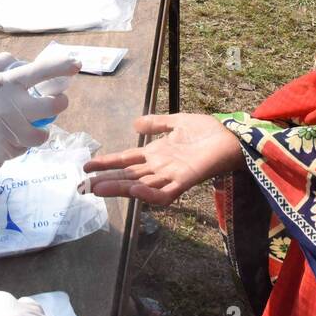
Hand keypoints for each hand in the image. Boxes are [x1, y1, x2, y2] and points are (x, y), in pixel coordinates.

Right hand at [0, 52, 80, 183]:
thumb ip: (2, 62)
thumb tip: (26, 63)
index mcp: (2, 84)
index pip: (39, 73)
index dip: (60, 68)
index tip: (76, 65)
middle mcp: (8, 108)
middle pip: (52, 106)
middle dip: (60, 102)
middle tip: (56, 101)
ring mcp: (7, 132)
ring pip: (42, 134)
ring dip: (43, 128)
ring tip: (36, 124)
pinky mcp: (4, 152)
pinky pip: (25, 148)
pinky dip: (23, 142)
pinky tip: (12, 136)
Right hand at [83, 113, 242, 204]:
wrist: (232, 137)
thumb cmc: (208, 131)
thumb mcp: (178, 121)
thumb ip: (157, 123)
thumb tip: (134, 123)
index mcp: (157, 154)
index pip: (126, 160)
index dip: (107, 163)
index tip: (86, 166)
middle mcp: (160, 167)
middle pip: (128, 176)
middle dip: (106, 181)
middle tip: (83, 187)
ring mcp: (172, 175)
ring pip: (140, 186)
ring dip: (120, 188)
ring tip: (98, 188)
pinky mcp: (186, 180)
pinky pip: (165, 192)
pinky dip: (150, 194)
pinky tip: (135, 190)